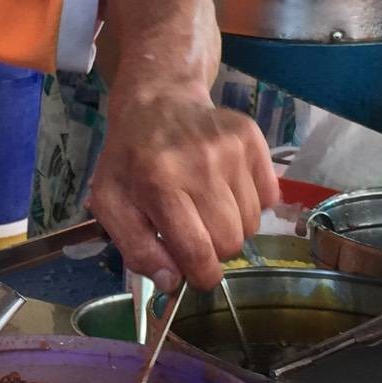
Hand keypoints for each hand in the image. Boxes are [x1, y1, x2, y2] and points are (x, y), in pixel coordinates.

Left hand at [87, 82, 278, 292]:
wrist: (157, 100)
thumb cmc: (130, 159)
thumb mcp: (111, 203)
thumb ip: (135, 249)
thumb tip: (172, 282)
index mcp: (158, 184)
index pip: (197, 251)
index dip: (201, 275)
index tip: (197, 276)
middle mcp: (200, 165)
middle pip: (230, 242)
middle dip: (215, 250)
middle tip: (197, 233)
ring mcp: (230, 149)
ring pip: (253, 224)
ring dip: (233, 226)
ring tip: (207, 205)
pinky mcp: (252, 139)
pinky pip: (270, 197)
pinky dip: (252, 203)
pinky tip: (226, 187)